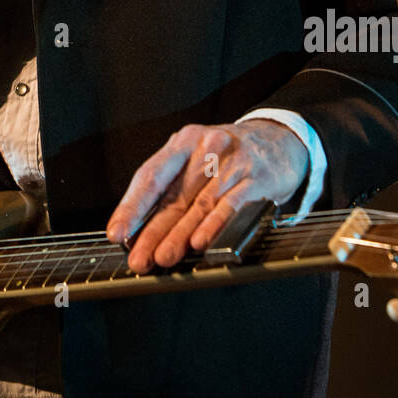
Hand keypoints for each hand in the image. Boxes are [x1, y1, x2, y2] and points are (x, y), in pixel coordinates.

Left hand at [106, 120, 308, 273]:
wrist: (280, 139)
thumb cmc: (228, 156)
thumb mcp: (197, 157)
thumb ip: (174, 185)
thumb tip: (143, 228)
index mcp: (183, 141)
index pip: (150, 175)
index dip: (132, 206)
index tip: (117, 233)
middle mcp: (205, 146)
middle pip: (173, 195)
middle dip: (153, 231)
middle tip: (138, 258)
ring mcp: (232, 161)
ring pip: (199, 203)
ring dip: (180, 234)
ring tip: (164, 257)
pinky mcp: (256, 177)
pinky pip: (230, 203)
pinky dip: (214, 224)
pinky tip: (200, 242)